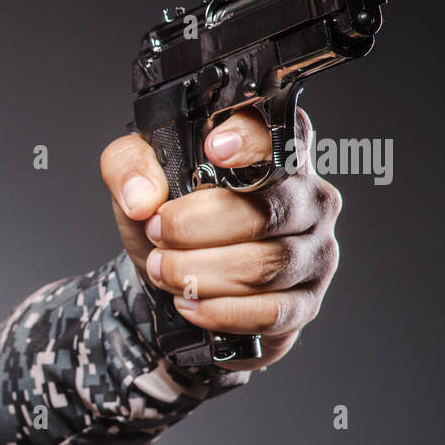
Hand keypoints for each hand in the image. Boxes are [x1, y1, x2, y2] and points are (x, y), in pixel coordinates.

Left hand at [99, 107, 341, 370]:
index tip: (213, 150)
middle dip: (195, 228)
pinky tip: (188, 303)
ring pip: (263, 266)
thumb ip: (129, 166)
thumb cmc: (169, 217)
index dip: (252, 140)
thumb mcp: (134, 179)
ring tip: (162, 270)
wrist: (171, 278)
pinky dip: (219, 310)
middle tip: (157, 233)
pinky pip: (269, 311)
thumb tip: (143, 197)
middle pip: (266, 212)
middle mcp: (310, 199)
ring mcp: (314, 252)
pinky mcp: (305, 303)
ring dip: (198, 272)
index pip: (282, 133)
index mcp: (277, 154)